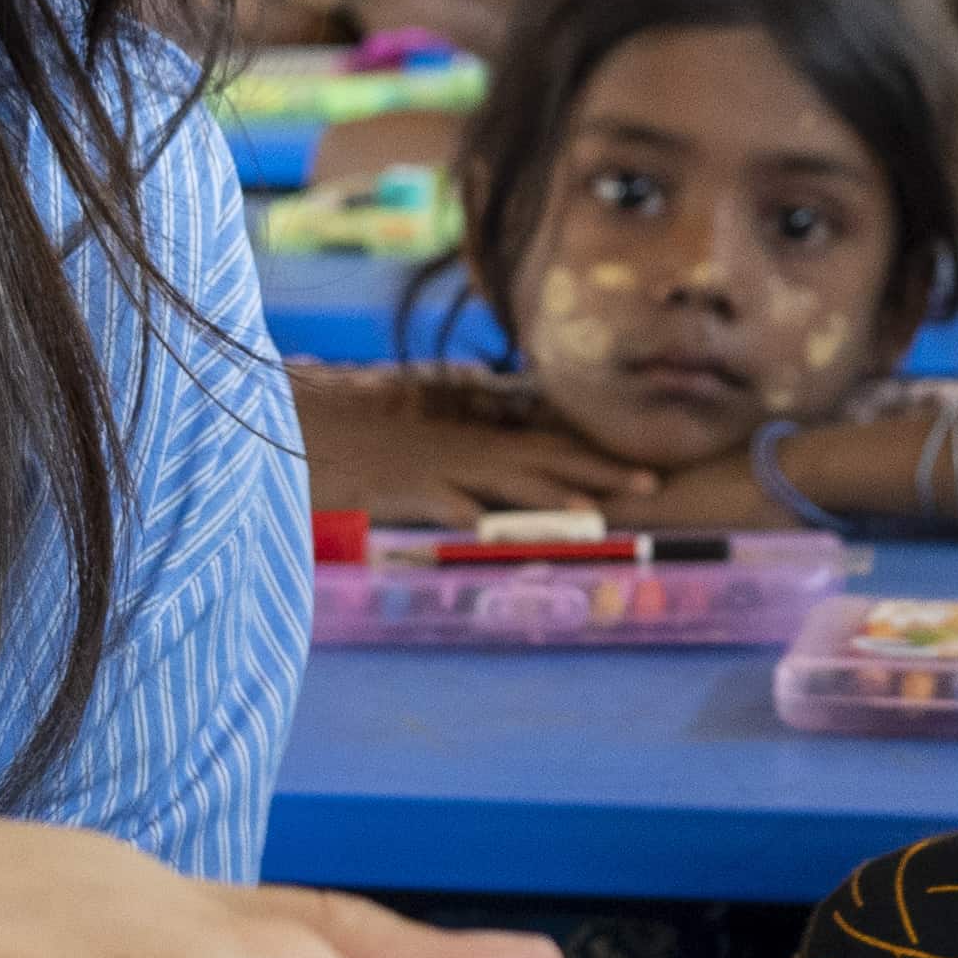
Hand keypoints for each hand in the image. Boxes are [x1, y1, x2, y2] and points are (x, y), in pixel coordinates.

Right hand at [299, 366, 657, 524]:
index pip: (547, 447)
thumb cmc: (364, 446)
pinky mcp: (405, 487)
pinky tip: (491, 530)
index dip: (595, 460)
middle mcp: (466, 449)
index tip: (643, 473)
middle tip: (650, 483)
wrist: (307, 427)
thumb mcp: (424, 454)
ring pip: (502, 482)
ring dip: (547, 497)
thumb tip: (497, 499)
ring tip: (590, 514)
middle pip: (543, 459)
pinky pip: (443, 503)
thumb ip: (464, 470)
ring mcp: (438, 467)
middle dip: (597, 472)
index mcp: (473, 441)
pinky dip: (468, 516)